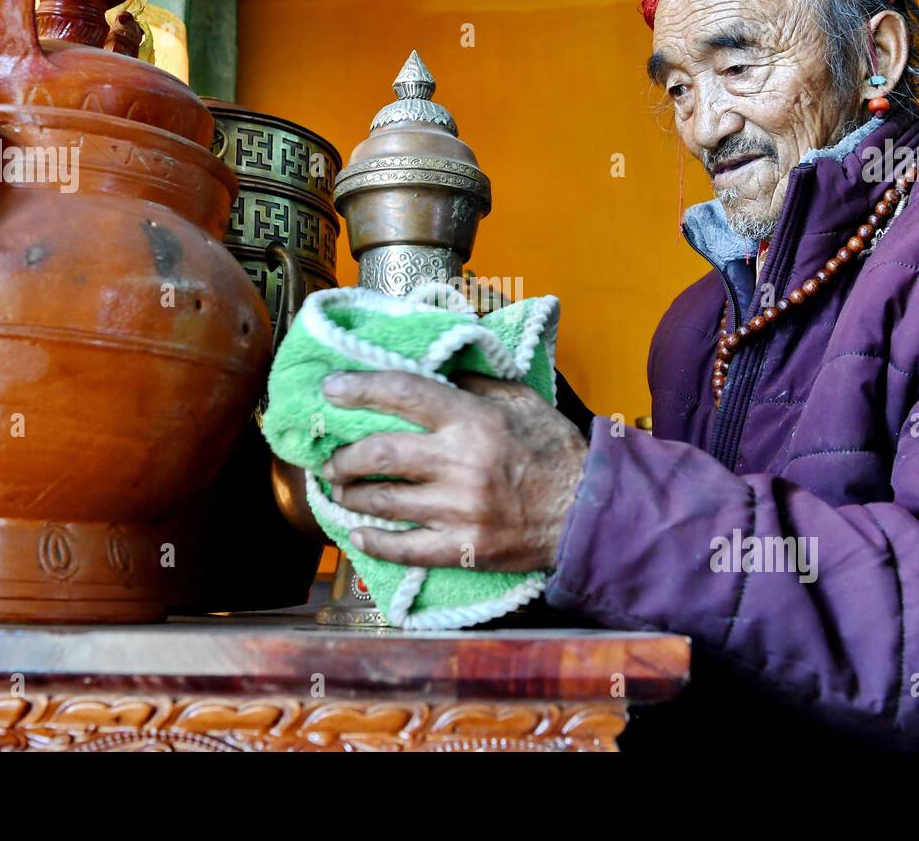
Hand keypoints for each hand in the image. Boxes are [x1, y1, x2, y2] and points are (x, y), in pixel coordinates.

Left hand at [320, 371, 587, 570]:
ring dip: (351, 495)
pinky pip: (404, 549)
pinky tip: (359, 534)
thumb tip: (431, 369)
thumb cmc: (554, 450)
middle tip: (332, 458)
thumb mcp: (520, 399)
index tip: (330, 388)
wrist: (587, 510)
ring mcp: (458, 510)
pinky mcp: (462, 548)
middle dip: (344, 456)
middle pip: (378, 453)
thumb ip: (473, 383)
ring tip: (342, 490)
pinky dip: (373, 542)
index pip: (401, 393)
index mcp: (471, 419)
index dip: (359, 387)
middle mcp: (458, 463)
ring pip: (383, 500)